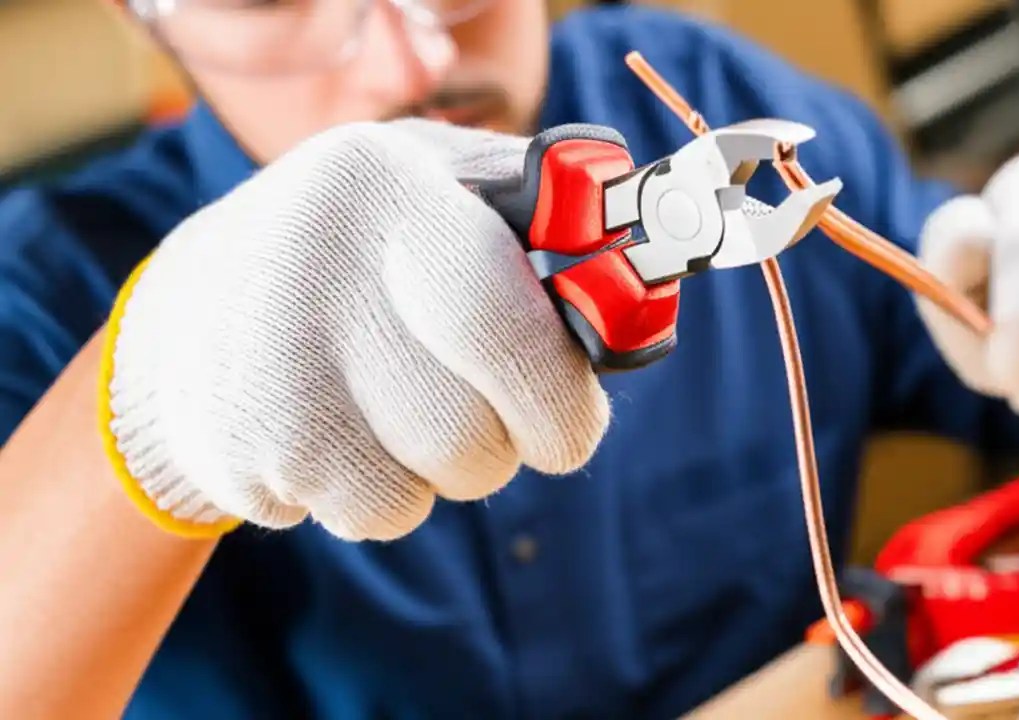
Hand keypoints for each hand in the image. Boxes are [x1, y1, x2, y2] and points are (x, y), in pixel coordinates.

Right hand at [103, 119, 609, 540]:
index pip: (501, 320)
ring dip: (435, 472)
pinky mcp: (235, 450)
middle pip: (468, 437)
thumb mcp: (443, 188)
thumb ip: (546, 221)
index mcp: (388, 185)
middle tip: (493, 420)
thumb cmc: (367, 252)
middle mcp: (313, 266)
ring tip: (392, 407)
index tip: (574, 418)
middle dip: (506, 447)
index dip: (557, 393)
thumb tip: (636, 277)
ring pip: (419, 494)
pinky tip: (334, 433)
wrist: (192, 308)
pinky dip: (376, 495)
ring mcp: (264, 366)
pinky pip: (367, 516)